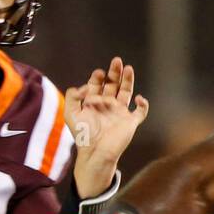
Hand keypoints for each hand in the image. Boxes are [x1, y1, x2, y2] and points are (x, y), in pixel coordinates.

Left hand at [66, 58, 148, 183]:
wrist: (95, 152)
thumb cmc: (82, 135)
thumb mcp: (70, 114)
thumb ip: (72, 97)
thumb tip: (83, 86)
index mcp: (93, 103)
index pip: (97, 84)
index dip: (97, 77)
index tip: (98, 74)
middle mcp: (107, 105)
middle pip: (113, 84)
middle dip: (114, 72)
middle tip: (116, 61)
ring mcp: (120, 113)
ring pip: (127, 92)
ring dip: (128, 80)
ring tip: (128, 68)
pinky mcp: (130, 122)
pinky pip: (141, 111)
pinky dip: (143, 104)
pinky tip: (139, 98)